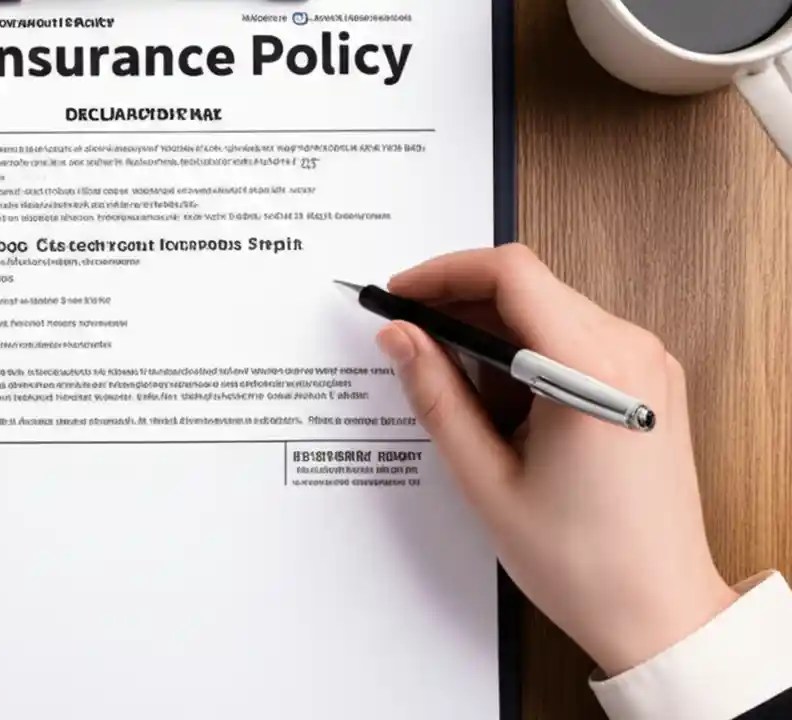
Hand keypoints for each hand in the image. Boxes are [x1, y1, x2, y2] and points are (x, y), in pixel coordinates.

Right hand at [377, 245, 735, 676]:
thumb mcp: (487, 479)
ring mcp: (649, 364)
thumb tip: (399, 338)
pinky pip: (577, 337)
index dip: (444, 272)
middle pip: (531, 285)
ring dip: (494, 333)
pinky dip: (529, 352)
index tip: (400, 293)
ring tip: (461, 396)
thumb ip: (437, 397)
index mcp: (595, 369)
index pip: (511, 274)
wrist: (660, 612)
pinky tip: (504, 405)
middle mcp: (633, 352)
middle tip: (410, 343)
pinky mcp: (650, 382)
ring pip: (551, 309)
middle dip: (461, 304)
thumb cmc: (584, 562)